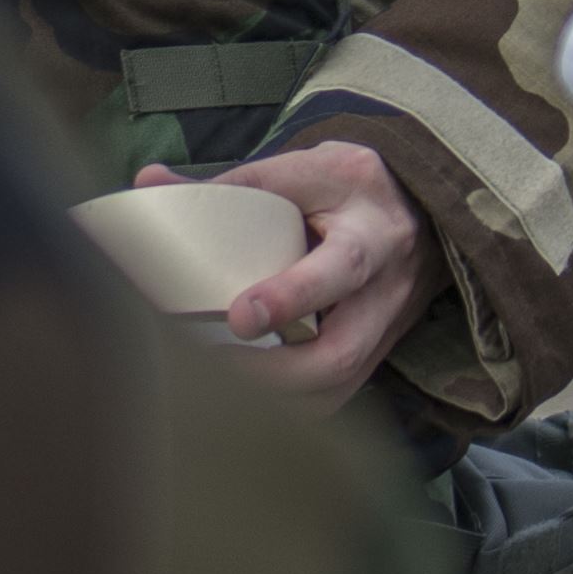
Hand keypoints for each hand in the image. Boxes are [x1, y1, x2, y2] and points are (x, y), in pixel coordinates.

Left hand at [138, 139, 433, 399]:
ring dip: (278, 398)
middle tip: (212, 366)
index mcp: (371, 228)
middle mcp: (387, 286)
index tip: (242, 315)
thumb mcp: (307, 168)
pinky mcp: (377, 352)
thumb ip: (235, 183)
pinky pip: (338, 396)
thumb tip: (150, 182)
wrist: (422, 210)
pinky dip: (292, 405)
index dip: (293, 296)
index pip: (342, 267)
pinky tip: (250, 400)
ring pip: (340, 386)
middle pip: (342, 353)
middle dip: (274, 374)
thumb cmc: (354, 186)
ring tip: (218, 387)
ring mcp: (386, 327)